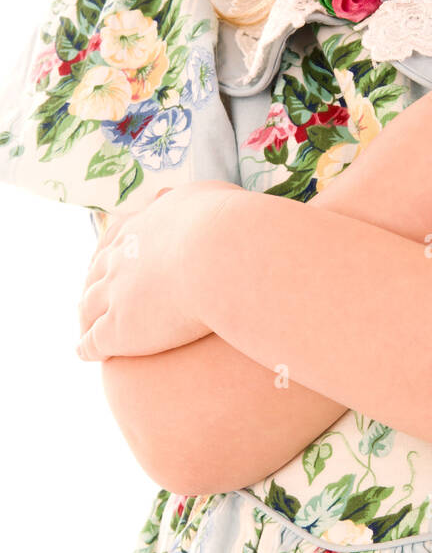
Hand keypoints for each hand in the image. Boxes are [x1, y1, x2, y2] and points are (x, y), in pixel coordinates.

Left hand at [76, 179, 244, 360]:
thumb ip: (181, 201)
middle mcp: (120, 259)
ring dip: (85, 319)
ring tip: (85, 330)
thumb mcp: (202, 198)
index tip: (105, 262)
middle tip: (92, 297)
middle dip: (93, 285)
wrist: (222, 257)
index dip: (108, 255)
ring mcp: (115, 294)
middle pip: (96, 274)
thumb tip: (168, 199)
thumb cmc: (225, 226)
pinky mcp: (117, 329)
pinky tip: (88, 354)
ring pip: (88, 309)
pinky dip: (87, 347)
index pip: (113, 241)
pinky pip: (93, 342)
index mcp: (140, 228)